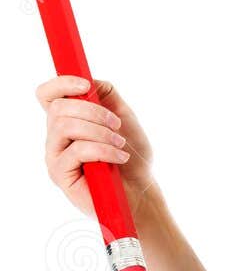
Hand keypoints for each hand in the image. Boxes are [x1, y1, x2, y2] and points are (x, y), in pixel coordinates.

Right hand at [37, 74, 154, 217]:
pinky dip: (103, 150)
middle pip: (58, 108)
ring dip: (99, 132)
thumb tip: (90, 80)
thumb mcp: (123, 117)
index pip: (47, 95)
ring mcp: (55, 156)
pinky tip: (119, 158)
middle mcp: (55, 137)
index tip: (85, 86)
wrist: (141, 189)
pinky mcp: (60, 175)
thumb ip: (106, 95)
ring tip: (120, 144)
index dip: (61, 84)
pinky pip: (76, 150)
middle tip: (117, 125)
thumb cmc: (131, 156)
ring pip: (65, 127)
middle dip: (93, 112)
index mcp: (66, 121)